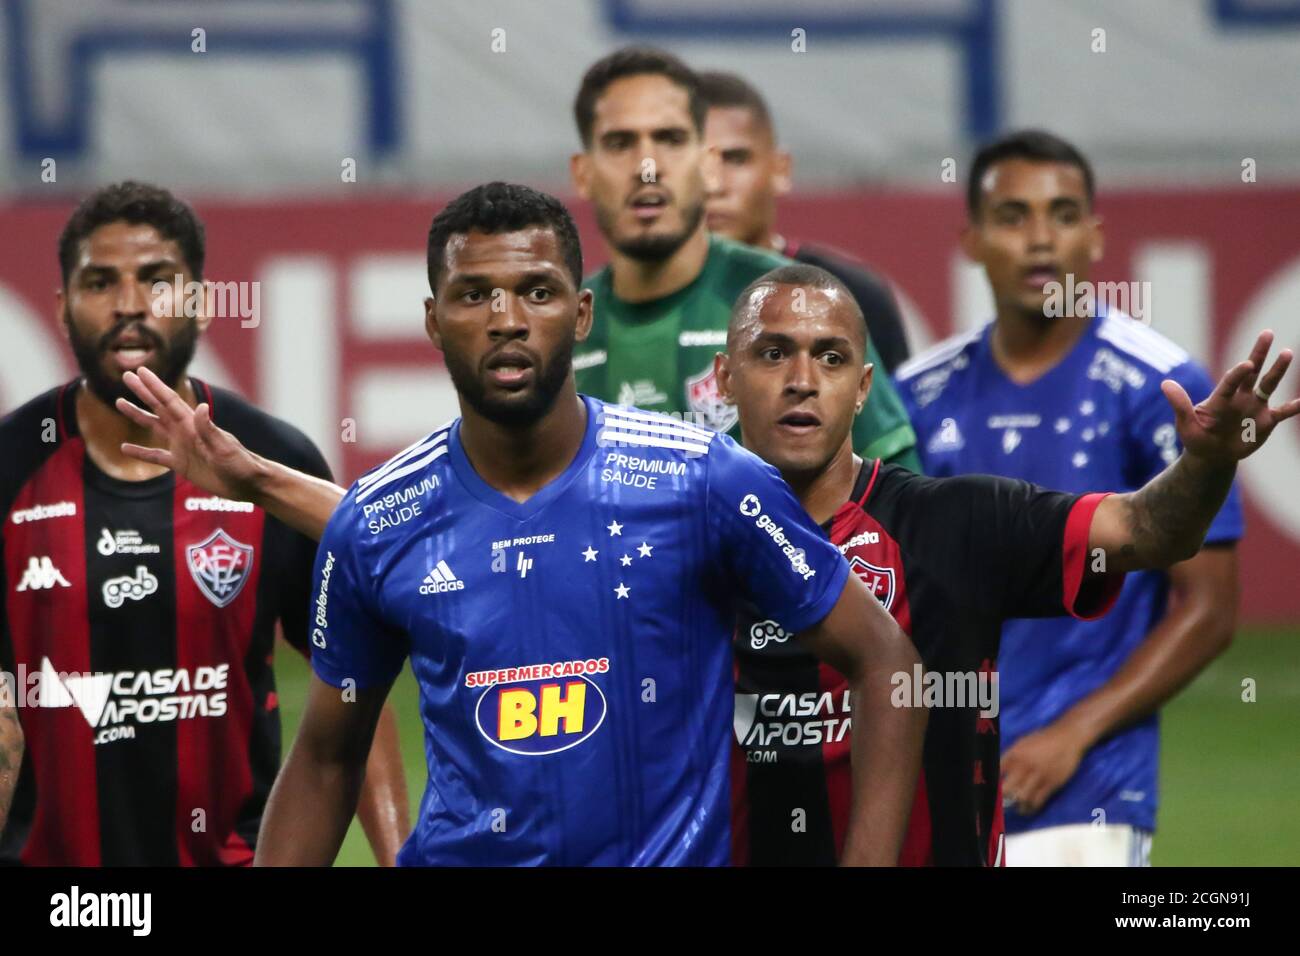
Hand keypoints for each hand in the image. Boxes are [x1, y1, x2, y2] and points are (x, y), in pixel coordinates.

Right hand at [115, 366, 264, 503]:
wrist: (248, 484)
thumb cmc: (241, 464)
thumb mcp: (224, 448)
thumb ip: (210, 430)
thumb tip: (201, 407)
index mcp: (194, 425)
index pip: (169, 401)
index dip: (154, 386)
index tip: (140, 371)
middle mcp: (186, 432)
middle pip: (159, 407)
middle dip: (143, 392)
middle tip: (126, 375)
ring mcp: (182, 447)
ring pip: (154, 427)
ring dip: (138, 415)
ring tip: (119, 402)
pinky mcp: (182, 464)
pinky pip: (156, 456)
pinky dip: (140, 452)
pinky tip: (125, 448)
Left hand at [1000, 721, 1089, 815]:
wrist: (1067, 737)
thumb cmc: (1043, 739)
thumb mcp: (1022, 743)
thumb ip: (1010, 757)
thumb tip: (999, 771)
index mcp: (1014, 754)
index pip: (997, 773)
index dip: (993, 784)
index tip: (994, 792)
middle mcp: (1024, 765)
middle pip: (1006, 789)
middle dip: (1003, 798)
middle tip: (1003, 803)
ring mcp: (1038, 775)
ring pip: (1022, 798)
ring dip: (1018, 806)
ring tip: (1017, 808)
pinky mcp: (1052, 783)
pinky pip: (1038, 801)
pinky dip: (1031, 808)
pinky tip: (1028, 810)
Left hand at [1162, 330, 1299, 466]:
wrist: (1211, 456)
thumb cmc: (1196, 438)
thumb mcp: (1185, 423)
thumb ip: (1179, 404)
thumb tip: (1165, 383)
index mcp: (1221, 397)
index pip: (1231, 380)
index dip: (1238, 372)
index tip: (1247, 364)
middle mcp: (1240, 396)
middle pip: (1252, 372)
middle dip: (1259, 353)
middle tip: (1267, 333)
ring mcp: (1255, 407)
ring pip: (1269, 385)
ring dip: (1278, 370)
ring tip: (1287, 353)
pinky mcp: (1266, 421)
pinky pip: (1283, 412)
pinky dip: (1294, 406)